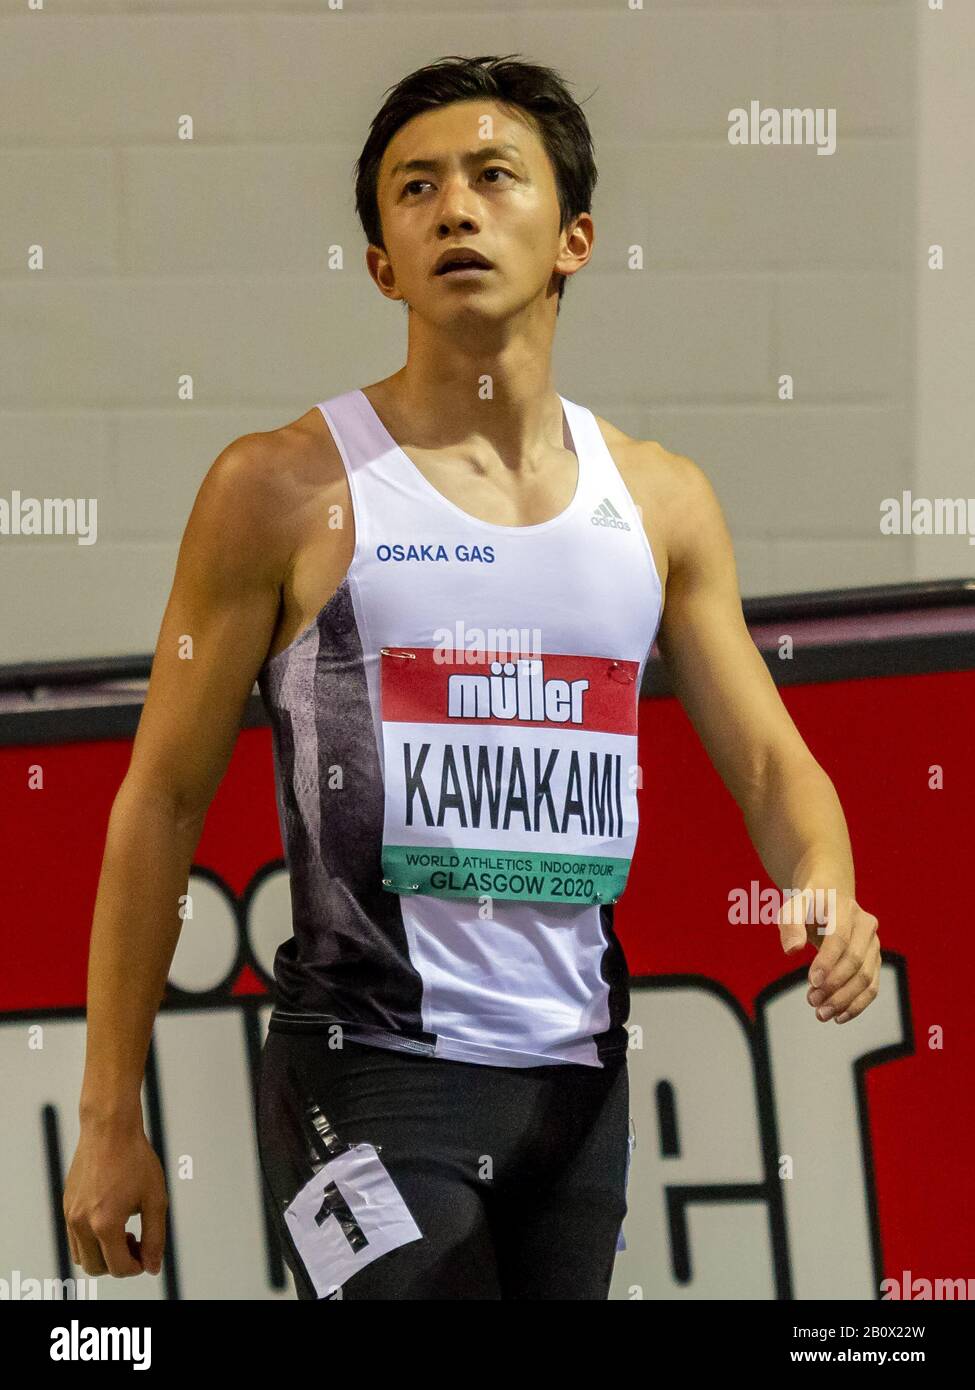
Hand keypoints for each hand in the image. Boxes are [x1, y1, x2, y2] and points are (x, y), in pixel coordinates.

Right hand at [63, 1118, 167, 1277]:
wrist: (110, 1128)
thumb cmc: (136, 1159)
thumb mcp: (155, 1199)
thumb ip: (155, 1237)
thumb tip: (152, 1267)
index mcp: (104, 1223)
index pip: (118, 1267)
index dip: (136, 1267)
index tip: (147, 1252)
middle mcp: (81, 1223)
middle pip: (96, 1268)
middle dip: (118, 1263)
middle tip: (137, 1239)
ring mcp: (70, 1214)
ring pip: (81, 1257)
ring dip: (102, 1254)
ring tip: (124, 1230)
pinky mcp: (66, 1205)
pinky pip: (74, 1238)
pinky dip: (91, 1240)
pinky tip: (112, 1218)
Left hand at [777, 888, 880, 1023]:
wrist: (830, 898)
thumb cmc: (808, 906)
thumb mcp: (793, 908)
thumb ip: (790, 924)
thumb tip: (792, 950)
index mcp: (845, 908)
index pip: (840, 938)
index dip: (827, 961)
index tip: (811, 982)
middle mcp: (866, 925)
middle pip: (856, 961)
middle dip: (834, 985)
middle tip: (812, 1002)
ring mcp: (874, 943)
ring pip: (867, 977)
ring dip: (845, 999)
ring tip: (821, 1013)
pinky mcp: (875, 960)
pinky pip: (872, 986)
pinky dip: (857, 1004)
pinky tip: (840, 1017)